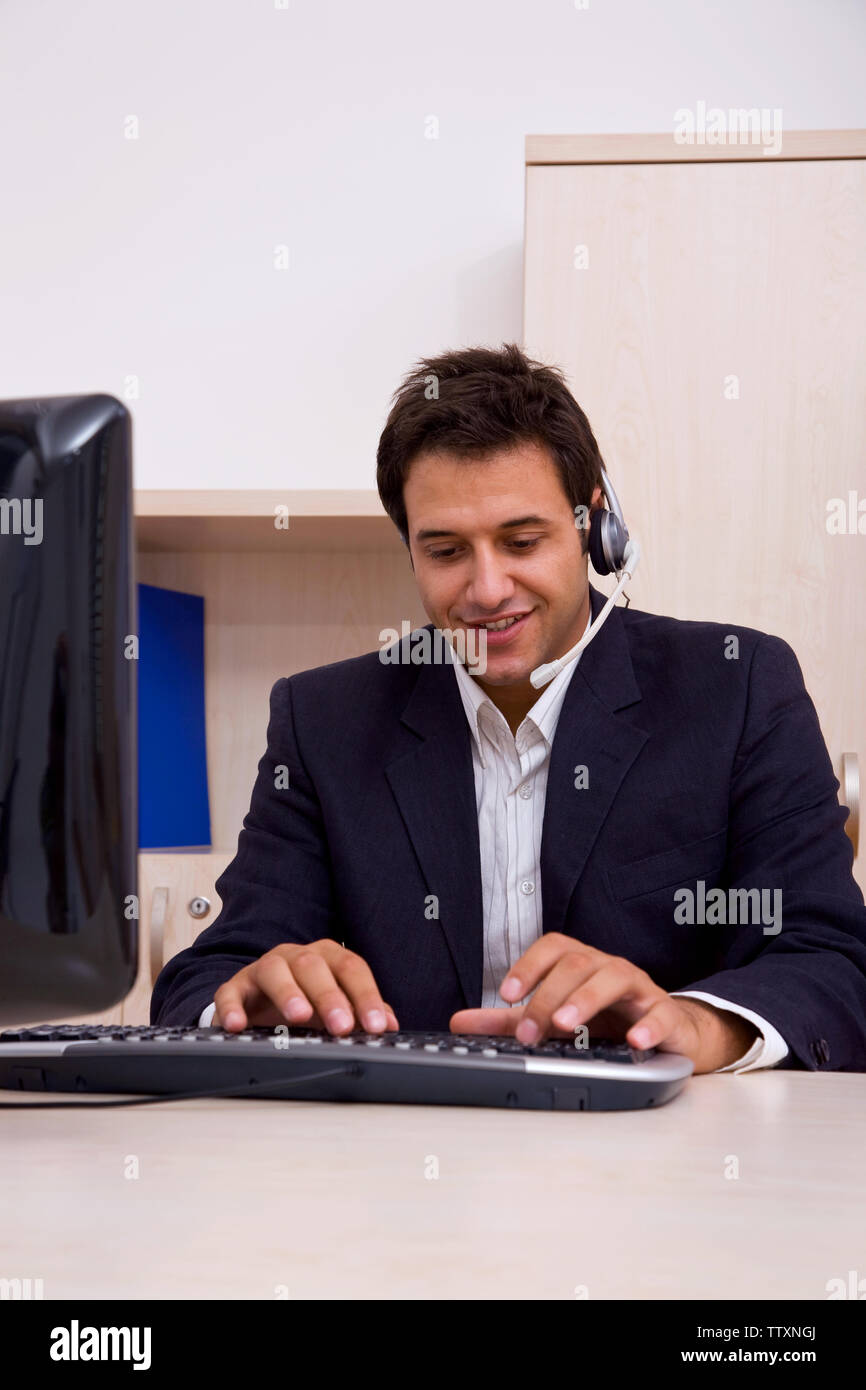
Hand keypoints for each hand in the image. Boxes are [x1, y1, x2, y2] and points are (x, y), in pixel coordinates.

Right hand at [212, 940, 398, 1035]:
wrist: (258, 1000)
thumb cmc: (304, 999)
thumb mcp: (335, 1006)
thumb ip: (362, 1011)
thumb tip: (390, 1022)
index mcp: (326, 957)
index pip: (351, 968)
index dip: (366, 996)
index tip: (377, 1025)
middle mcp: (295, 956)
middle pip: (314, 966)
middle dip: (330, 996)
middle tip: (343, 1025)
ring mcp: (263, 969)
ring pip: (275, 971)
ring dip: (289, 992)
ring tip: (299, 1016)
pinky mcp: (235, 987)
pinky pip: (230, 992)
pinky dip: (233, 1007)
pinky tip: (239, 1024)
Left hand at [449, 934, 758, 1073]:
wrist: (668, 1033)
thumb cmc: (608, 1020)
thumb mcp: (556, 1017)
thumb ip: (511, 1019)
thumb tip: (459, 1022)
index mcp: (581, 964)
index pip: (554, 948)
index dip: (529, 965)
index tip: (506, 993)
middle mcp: (608, 968)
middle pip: (578, 964)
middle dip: (549, 995)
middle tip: (531, 1030)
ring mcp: (640, 988)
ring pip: (614, 977)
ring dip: (587, 999)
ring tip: (567, 1024)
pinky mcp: (666, 1013)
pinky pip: (660, 1013)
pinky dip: (648, 1026)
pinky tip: (634, 1042)